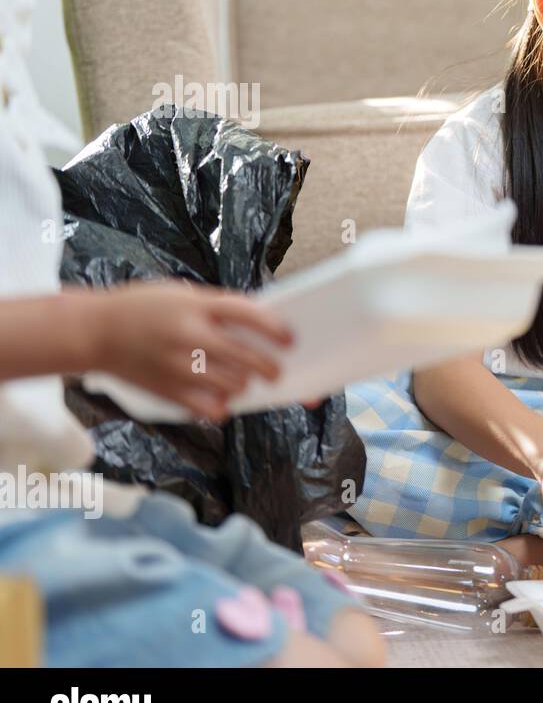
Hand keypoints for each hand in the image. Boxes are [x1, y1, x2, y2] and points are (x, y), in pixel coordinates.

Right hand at [88, 282, 292, 419]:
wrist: (93, 332)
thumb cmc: (143, 308)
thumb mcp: (182, 294)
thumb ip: (218, 309)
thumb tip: (262, 324)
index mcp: (196, 306)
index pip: (248, 315)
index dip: (275, 329)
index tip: (290, 340)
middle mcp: (189, 335)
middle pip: (247, 357)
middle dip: (270, 368)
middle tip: (276, 371)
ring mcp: (179, 365)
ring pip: (234, 385)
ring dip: (245, 385)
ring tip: (243, 381)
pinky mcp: (168, 390)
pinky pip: (210, 408)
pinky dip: (222, 406)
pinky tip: (220, 398)